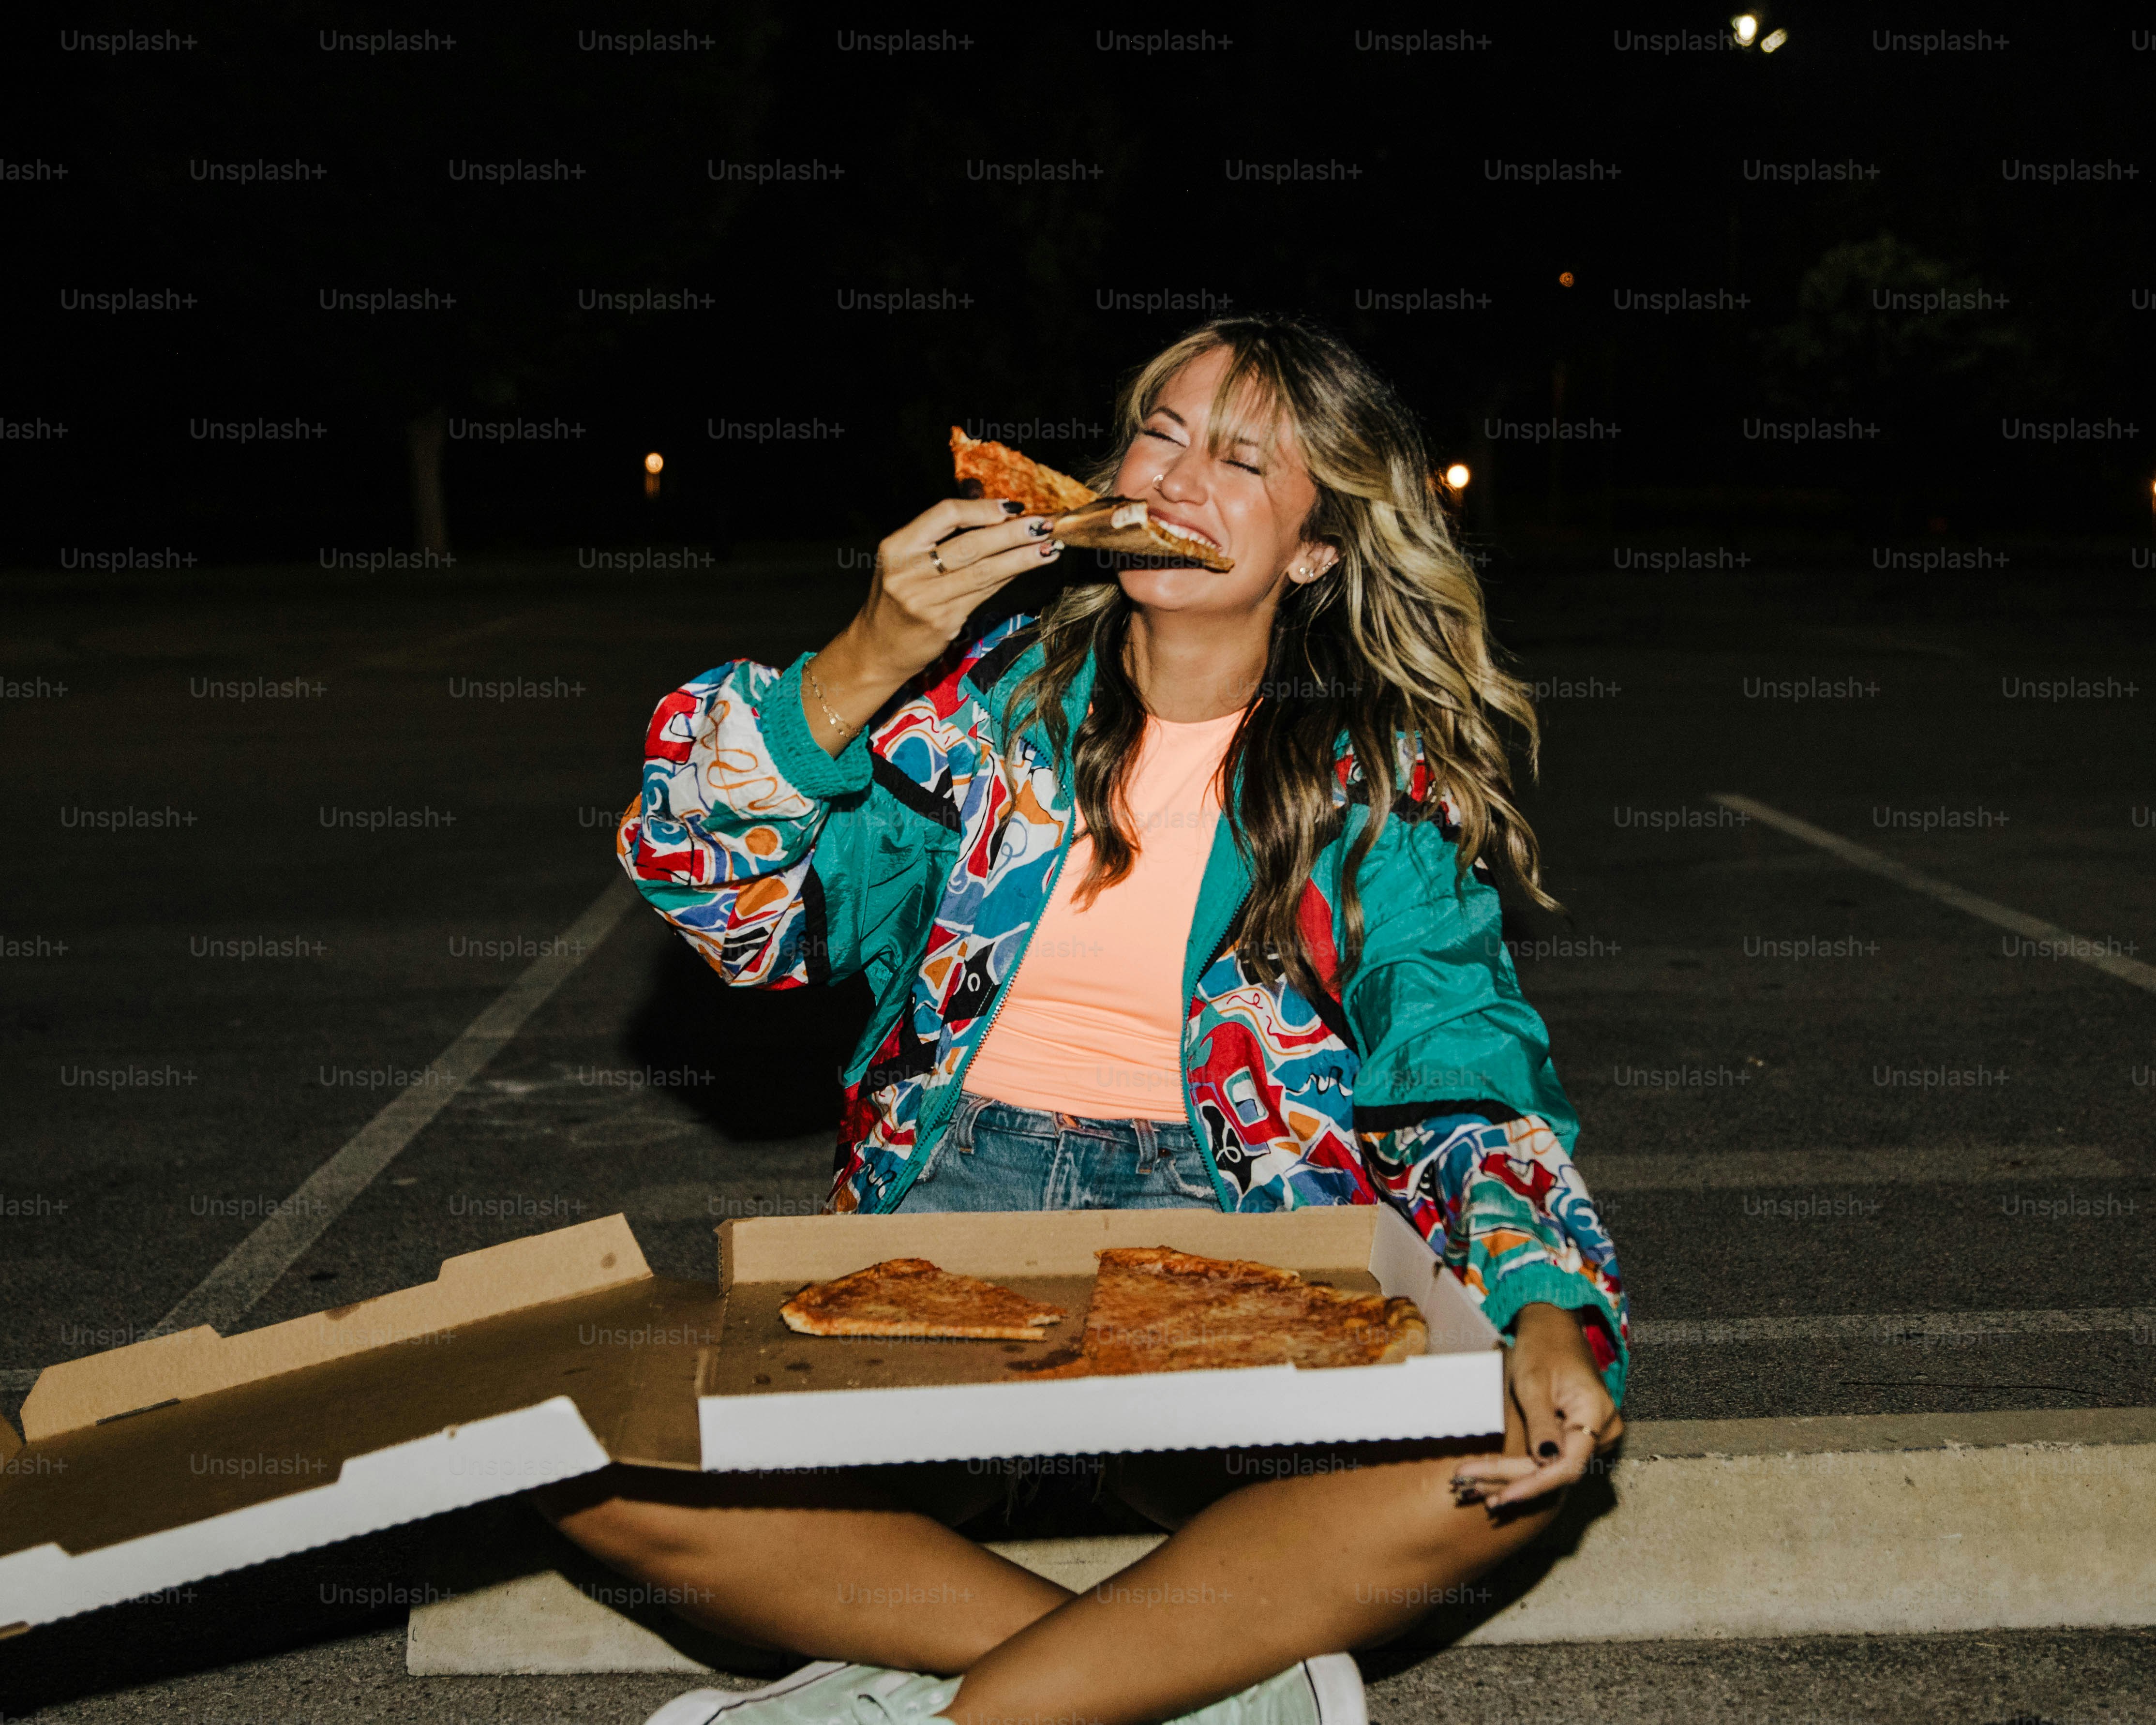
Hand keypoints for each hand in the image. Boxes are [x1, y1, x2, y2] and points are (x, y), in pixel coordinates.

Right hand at [801, 498, 1062, 753]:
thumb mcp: (906, 559)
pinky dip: (1010, 578)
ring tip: (1050, 547)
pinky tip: (1030, 568)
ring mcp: (926, 601)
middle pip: (970, 545)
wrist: (878, 648)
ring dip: (1022, 558)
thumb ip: (942, 535)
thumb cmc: (898, 597)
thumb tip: (995, 511)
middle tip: (1043, 524)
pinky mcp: (944, 623)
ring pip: (984, 572)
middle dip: (1012, 533)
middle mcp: (908, 572)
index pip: (945, 514)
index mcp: (897, 547)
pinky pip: (985, 594)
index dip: (982, 508)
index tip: (1012, 507)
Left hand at [1449, 1303, 1622, 1510]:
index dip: (1534, 1485)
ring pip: (1553, 1469)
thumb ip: (1541, 1422)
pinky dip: (1524, 1470)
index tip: (1502, 1496)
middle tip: (1468, 1488)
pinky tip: (1496, 1481)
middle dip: (1511, 1482)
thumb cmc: (1542, 1347)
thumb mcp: (1534, 1382)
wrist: (1553, 1327)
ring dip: (1514, 1480)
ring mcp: (1593, 1436)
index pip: (1568, 1466)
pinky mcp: (1578, 1436)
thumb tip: (1545, 1461)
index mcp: (1597, 1416)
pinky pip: (1553, 1459)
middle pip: (1556, 1471)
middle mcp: (1603, 1432)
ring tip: (1474, 1489)